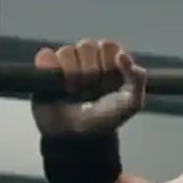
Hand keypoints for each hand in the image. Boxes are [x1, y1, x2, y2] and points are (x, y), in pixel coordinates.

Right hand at [31, 39, 147, 136]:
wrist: (77, 137)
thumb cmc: (105, 118)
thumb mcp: (131, 103)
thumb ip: (137, 79)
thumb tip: (122, 54)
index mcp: (110, 60)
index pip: (108, 46)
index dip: (108, 63)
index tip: (108, 81)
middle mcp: (88, 57)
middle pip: (87, 46)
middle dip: (90, 70)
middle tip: (90, 90)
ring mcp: (66, 61)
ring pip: (67, 51)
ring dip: (71, 74)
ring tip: (73, 92)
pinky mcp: (45, 68)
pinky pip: (46, 56)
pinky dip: (51, 68)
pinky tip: (58, 84)